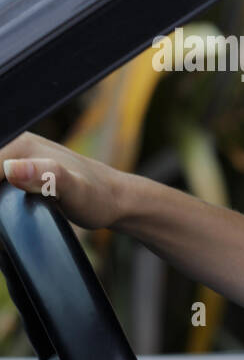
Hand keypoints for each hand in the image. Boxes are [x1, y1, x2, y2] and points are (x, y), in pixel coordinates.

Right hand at [0, 132, 131, 229]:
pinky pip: (0, 181)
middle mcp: (14, 145)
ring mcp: (16, 158)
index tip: (5, 211)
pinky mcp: (19, 171)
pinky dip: (1, 196)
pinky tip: (9, 212)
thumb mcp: (75, 190)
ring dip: (0, 197)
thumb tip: (13, 168)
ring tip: (17, 215)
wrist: (116, 200)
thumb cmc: (98, 197)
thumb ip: (47, 177)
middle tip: (18, 212)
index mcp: (18, 145)